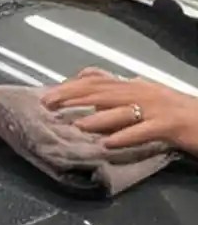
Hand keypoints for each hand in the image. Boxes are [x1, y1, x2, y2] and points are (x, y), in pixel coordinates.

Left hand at [41, 69, 197, 154]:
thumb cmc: (176, 113)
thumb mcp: (144, 101)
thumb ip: (118, 98)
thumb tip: (89, 97)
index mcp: (135, 86)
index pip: (99, 81)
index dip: (72, 86)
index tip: (49, 94)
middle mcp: (143, 92)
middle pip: (103, 91)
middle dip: (73, 97)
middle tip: (49, 105)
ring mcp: (158, 108)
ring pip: (123, 110)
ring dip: (98, 118)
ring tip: (76, 125)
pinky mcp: (170, 125)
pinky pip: (145, 130)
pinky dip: (126, 136)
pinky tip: (109, 143)